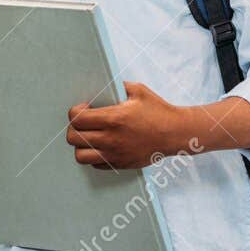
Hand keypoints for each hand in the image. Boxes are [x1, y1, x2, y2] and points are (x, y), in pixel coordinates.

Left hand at [66, 82, 189, 168]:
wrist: (175, 133)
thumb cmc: (158, 111)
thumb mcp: (138, 91)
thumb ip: (118, 86)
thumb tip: (103, 86)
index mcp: (114, 118)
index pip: (77, 118)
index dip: (75, 112)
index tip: (83, 108)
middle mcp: (111, 138)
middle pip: (73, 138)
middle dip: (74, 128)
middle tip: (83, 123)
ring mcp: (115, 154)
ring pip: (80, 156)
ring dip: (81, 145)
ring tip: (90, 137)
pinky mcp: (120, 164)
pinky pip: (95, 164)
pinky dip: (94, 156)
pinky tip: (102, 146)